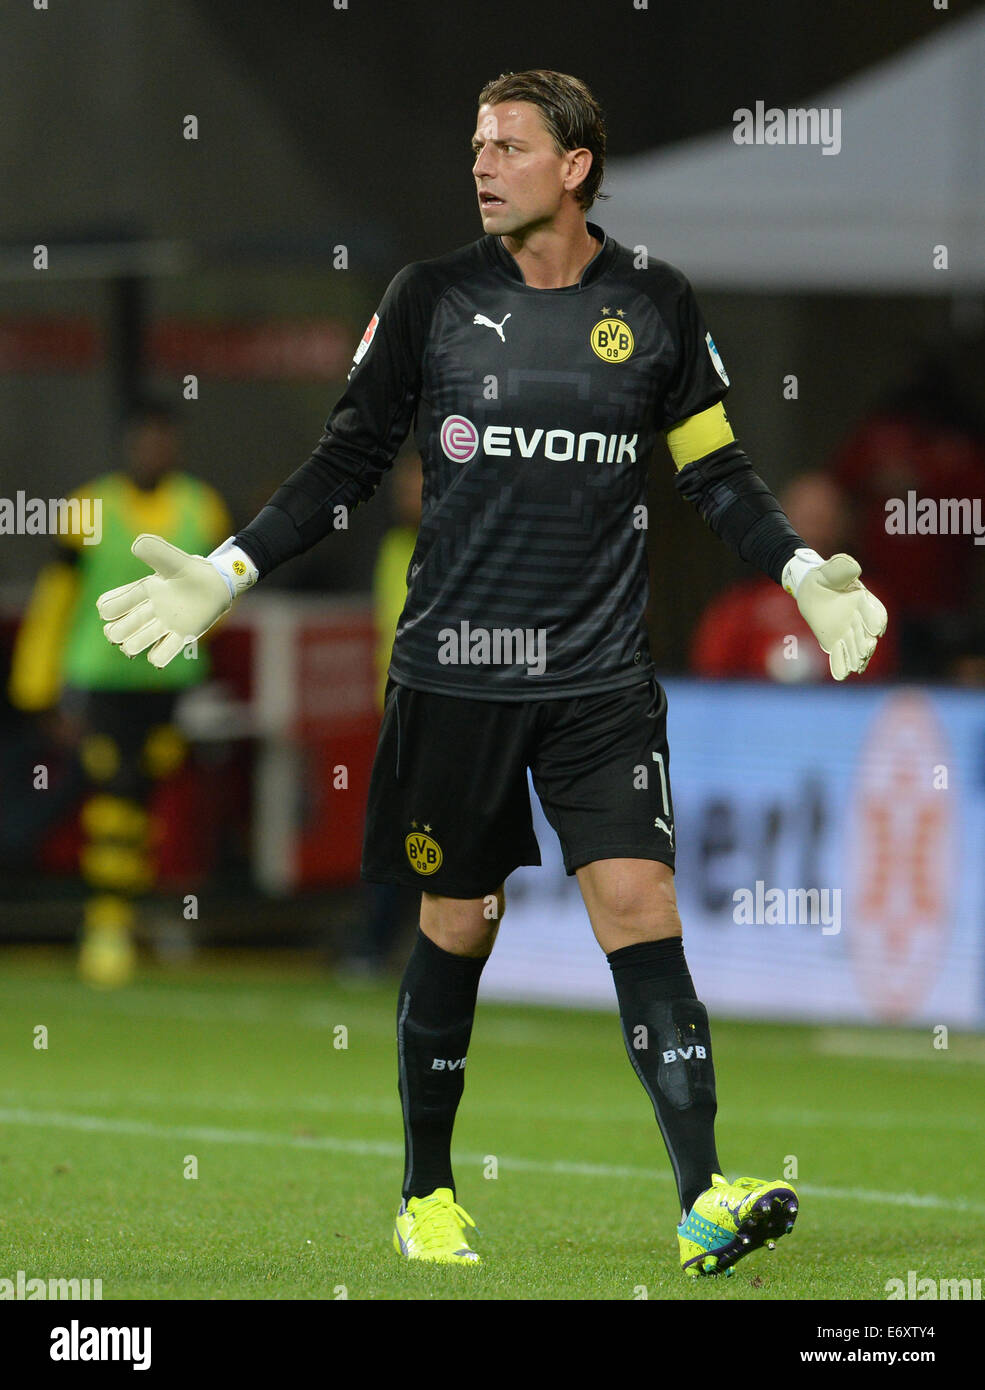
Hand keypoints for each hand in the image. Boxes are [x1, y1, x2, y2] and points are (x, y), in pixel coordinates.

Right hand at [96, 534, 232, 669]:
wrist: (218, 583)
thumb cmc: (192, 570)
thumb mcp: (173, 560)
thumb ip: (156, 551)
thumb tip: (136, 545)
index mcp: (141, 592)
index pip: (111, 605)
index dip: (110, 608)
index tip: (114, 607)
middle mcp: (148, 612)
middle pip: (119, 629)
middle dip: (118, 631)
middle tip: (127, 628)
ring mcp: (163, 626)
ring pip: (135, 643)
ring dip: (134, 644)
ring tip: (137, 642)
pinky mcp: (181, 637)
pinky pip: (162, 655)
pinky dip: (158, 657)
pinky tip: (158, 655)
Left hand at [785, 550, 887, 680]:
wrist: (810, 588)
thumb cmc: (823, 577)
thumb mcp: (831, 570)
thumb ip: (842, 568)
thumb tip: (854, 567)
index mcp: (864, 601)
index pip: (875, 612)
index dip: (876, 620)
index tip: (876, 629)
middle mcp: (860, 619)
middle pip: (867, 634)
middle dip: (867, 643)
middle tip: (866, 651)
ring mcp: (849, 633)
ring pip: (855, 647)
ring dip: (856, 657)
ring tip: (856, 667)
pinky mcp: (835, 642)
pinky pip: (840, 655)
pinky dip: (840, 665)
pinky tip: (841, 675)